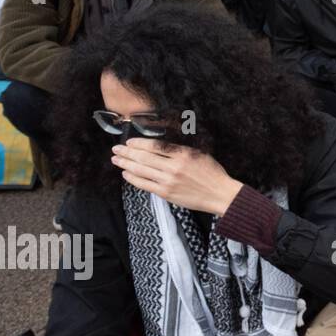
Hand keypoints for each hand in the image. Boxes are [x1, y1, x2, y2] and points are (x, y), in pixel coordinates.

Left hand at [110, 139, 242, 216]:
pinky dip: (133, 178)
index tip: (129, 142)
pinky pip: (144, 184)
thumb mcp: (199, 154)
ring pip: (141, 170)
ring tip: (116, 159)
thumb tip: (158, 147)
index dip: (139, 143)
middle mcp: (174, 166)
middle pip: (144, 157)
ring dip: (125, 164)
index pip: (155, 146)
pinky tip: (126, 173)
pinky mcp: (166, 193)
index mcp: (183, 154)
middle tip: (116, 149)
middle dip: (127, 152)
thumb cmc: (212, 173)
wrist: (219, 194)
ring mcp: (168, 181)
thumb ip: (180, 151)